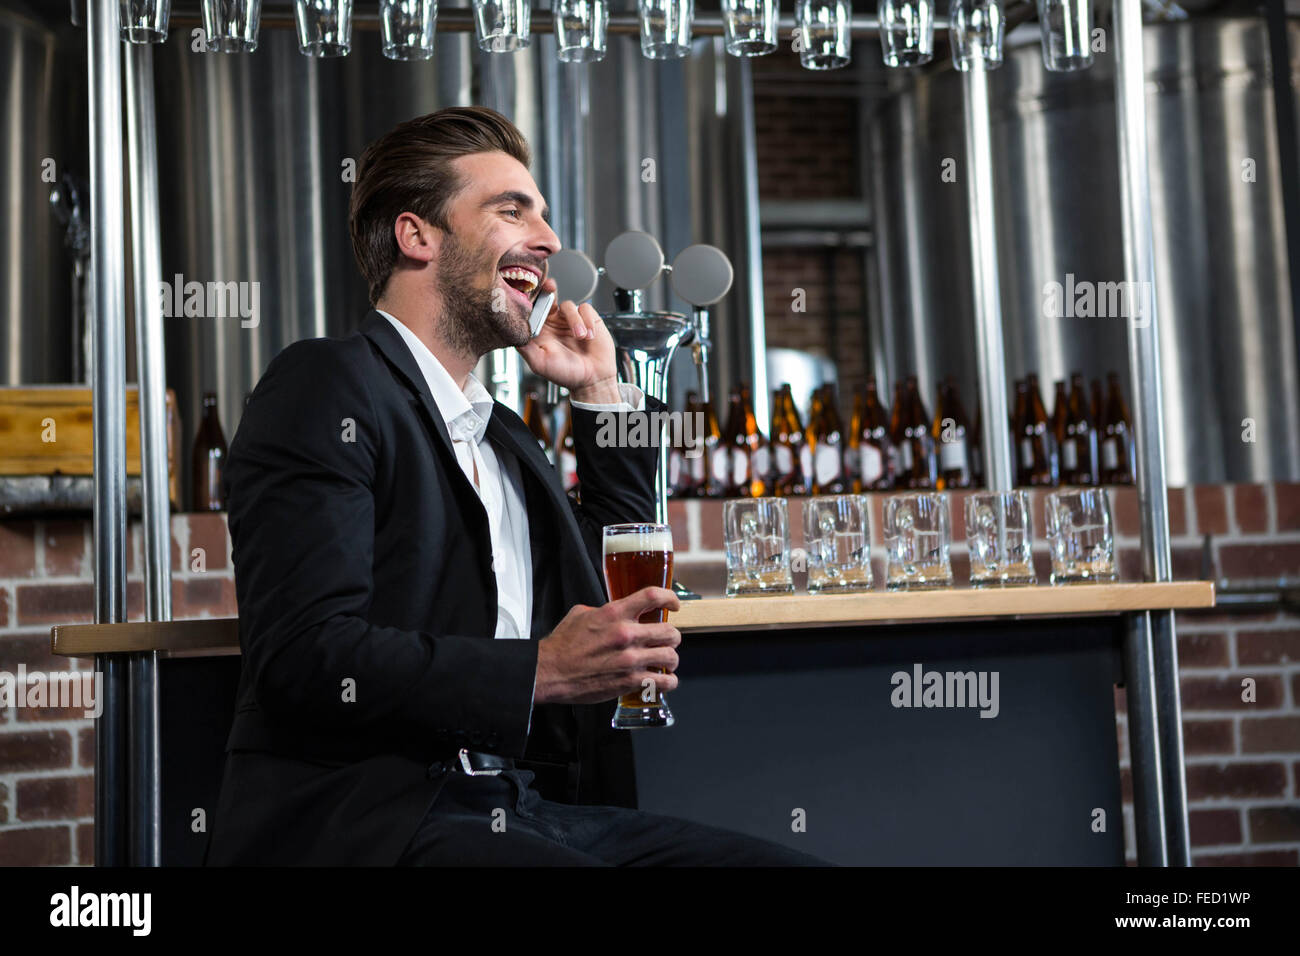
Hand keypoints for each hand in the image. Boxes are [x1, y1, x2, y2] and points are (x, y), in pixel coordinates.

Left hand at [516, 277, 620, 404]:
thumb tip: (511, 333)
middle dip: (548, 289)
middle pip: (548, 297)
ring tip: (581, 337)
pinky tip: (589, 336)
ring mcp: (571, 319)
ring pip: (569, 305)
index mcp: (540, 330)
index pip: (532, 309)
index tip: (529, 293)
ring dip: (575, 321)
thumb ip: (525, 347)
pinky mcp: (588, 319)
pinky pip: (585, 309)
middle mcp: (554, 322)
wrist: (593, 380)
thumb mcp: (539, 363)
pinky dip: (588, 321)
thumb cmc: (566, 374)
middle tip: (549, 286)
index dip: (530, 299)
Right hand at [533, 586, 681, 705]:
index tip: (674, 605)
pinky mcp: (630, 681)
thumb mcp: (581, 614)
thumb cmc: (562, 644)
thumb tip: (616, 611)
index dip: (670, 598)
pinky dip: (668, 682)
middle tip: (668, 640)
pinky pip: (664, 682)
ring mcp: (630, 659)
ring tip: (666, 662)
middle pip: (670, 631)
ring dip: (671, 660)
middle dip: (672, 637)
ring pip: (671, 656)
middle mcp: (626, 634)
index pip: (653, 596)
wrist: (550, 671)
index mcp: (615, 613)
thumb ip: (604, 610)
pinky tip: (663, 681)